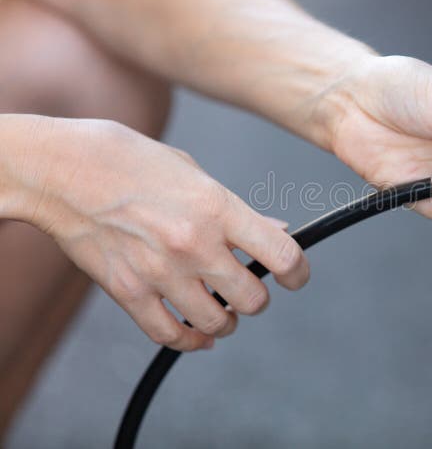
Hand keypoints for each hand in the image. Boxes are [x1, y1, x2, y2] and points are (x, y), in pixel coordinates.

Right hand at [13, 116, 307, 350]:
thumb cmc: (130, 160)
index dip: (299, 273)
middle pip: (254, 299)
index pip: (282, 255)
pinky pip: (171, 335)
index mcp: (217, 208)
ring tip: (221, 309)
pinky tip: (197, 333)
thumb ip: (239, 209)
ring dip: (226, 320)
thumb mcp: (195, 172)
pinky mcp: (129, 293)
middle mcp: (195, 245)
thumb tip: (276, 232)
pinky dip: (190, 340)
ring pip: (218, 323)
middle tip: (248, 287)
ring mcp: (161, 273)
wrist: (63, 170)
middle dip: (257, 297)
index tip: (297, 277)